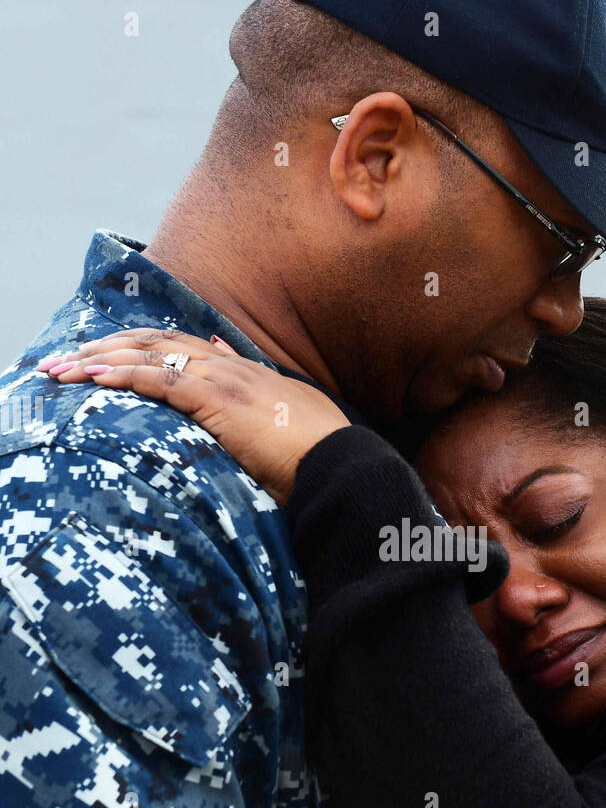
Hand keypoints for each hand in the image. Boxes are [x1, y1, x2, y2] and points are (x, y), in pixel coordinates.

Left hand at [37, 329, 349, 503]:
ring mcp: (223, 379)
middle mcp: (229, 366)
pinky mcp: (218, 401)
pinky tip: (95, 380)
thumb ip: (252, 380)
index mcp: (243, 371)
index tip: (102, 356)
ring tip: (63, 370)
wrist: (340, 465)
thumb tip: (223, 350)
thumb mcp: (285, 408)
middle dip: (106, 348)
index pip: (179, 346)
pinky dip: (124, 377)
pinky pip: (160, 380)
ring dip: (101, 361)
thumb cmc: (317, 453)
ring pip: (149, 355)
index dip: (137, 347)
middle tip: (66, 361)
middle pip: (155, 342)